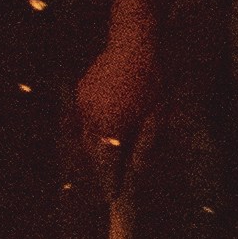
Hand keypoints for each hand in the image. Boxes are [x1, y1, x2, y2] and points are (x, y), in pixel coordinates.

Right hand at [75, 25, 163, 174]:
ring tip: (107, 157)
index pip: (107, 164)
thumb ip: (145, 146)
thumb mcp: (158, 115)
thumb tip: (136, 173)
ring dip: (94, 150)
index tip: (113, 196)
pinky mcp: (79, 93)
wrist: (135, 41)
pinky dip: (89, 131)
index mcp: (112, 126)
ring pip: (83, 138)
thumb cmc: (153, 79)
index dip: (110, 181)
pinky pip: (80, 120)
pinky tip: (100, 130)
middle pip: (92, 153)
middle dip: (101, 167)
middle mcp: (91, 119)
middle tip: (112, 179)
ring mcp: (82, 105)